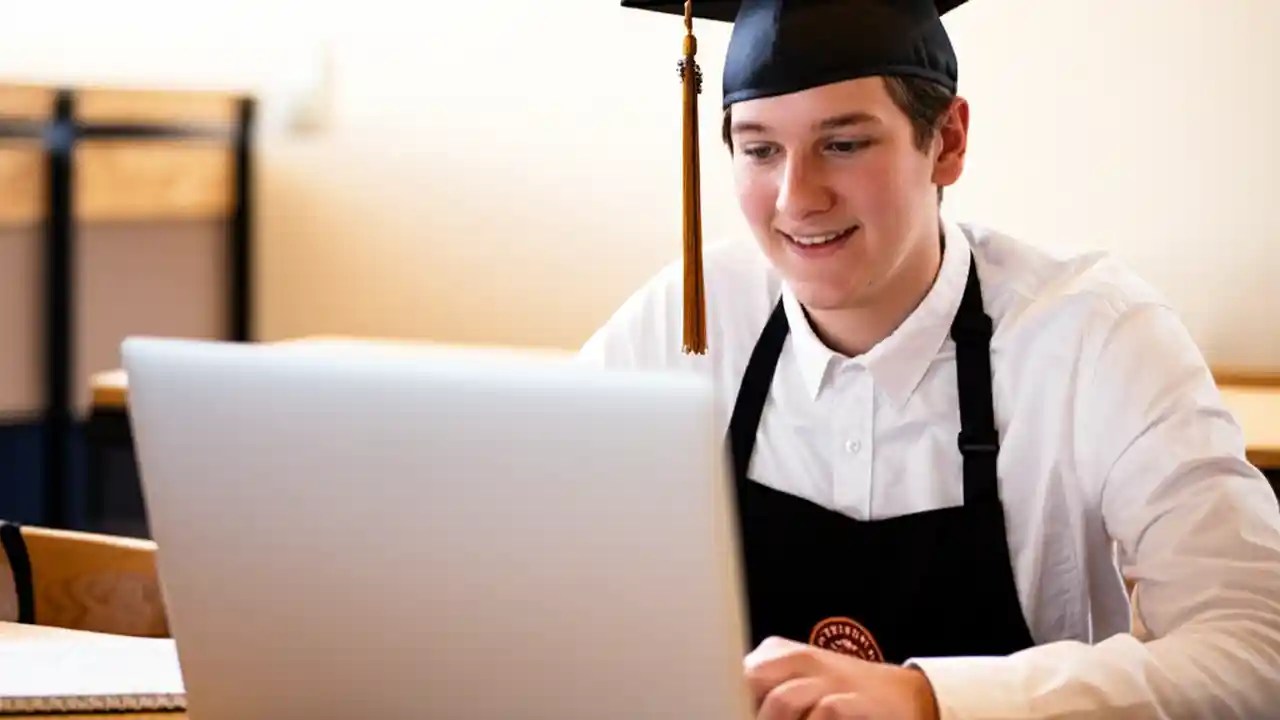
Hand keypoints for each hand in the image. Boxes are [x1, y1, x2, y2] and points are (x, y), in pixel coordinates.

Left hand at [744, 637, 939, 719]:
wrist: (904, 697)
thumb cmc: (841, 696)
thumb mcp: (798, 684)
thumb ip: (763, 693)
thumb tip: (728, 705)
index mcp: (781, 654)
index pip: (737, 674)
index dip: (732, 699)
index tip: (731, 709)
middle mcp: (804, 659)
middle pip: (752, 681)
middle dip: (752, 710)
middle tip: (758, 718)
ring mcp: (832, 678)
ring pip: (783, 701)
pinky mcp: (856, 701)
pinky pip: (824, 713)